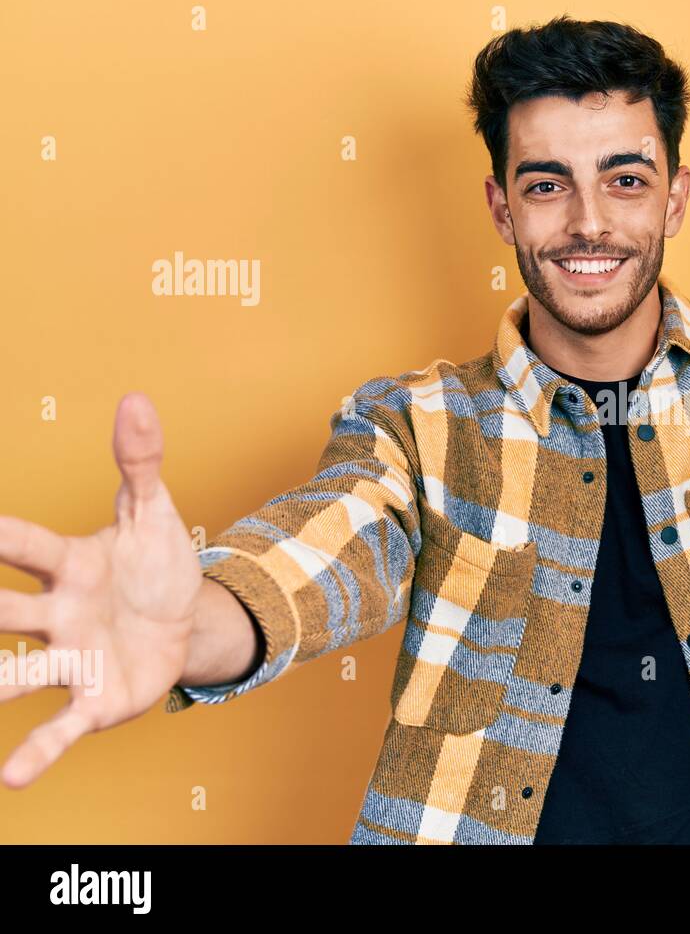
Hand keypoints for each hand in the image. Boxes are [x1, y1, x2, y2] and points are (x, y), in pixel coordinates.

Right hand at [0, 394, 202, 787]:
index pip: (22, 545)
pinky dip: (37, 751)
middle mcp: (54, 613)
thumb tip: (136, 397)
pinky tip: (10, 779)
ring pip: (17, 673)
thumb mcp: (154, 513)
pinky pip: (59, 726)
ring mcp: (69, 658)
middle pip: (1, 612)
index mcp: (67, 564)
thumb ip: (140, 461)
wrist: (185, 622)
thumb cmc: (155, 564)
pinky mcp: (93, 699)